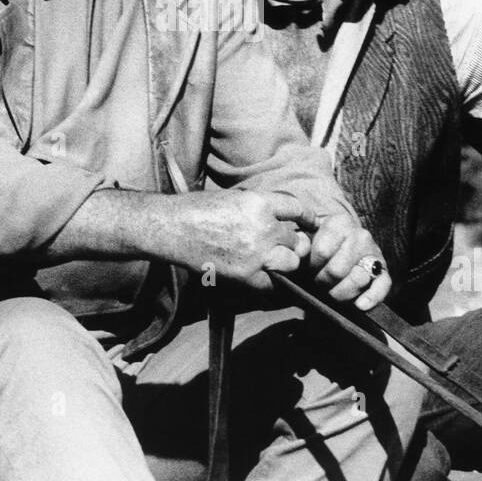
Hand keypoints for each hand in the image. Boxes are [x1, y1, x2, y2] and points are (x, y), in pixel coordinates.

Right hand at [171, 190, 314, 291]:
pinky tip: (266, 277)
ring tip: (273, 260)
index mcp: (260, 203)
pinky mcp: (246, 274)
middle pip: (296, 239)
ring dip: (286, 262)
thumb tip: (283, 218)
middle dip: (292, 243)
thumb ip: (261, 206)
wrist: (173, 228)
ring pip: (291, 262)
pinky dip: (273, 282)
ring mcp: (256, 253)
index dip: (307, 217)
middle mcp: (263, 227)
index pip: (299, 209)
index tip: (308, 222)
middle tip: (285, 245)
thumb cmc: (198, 208)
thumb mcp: (236, 197)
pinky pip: (274, 283)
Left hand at [307, 212, 391, 310]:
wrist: (337, 251)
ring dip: (341, 293)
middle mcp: (360, 235)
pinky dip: (371, 298)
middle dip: (324, 282)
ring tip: (332, 292)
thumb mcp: (306, 239)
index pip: (322, 252)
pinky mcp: (383, 272)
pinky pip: (382, 286)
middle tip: (318, 282)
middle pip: (337, 270)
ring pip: (358, 279)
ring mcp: (374, 253)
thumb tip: (297, 253)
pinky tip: (359, 305)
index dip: (312, 266)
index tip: (308, 266)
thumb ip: (300, 243)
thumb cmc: (316, 248)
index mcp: (339, 223)